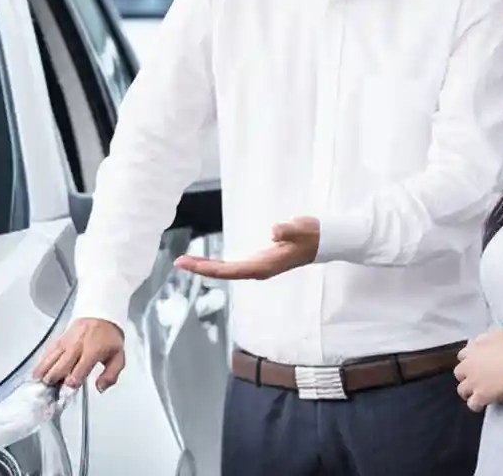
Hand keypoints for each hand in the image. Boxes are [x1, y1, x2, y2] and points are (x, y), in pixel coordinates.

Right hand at [32, 318, 124, 392]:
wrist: (102, 316)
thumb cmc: (109, 339)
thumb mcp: (118, 358)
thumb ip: (111, 376)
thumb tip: (100, 388)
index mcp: (93, 351)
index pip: (80, 368)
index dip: (73, 380)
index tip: (68, 388)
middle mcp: (78, 345)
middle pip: (62, 363)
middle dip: (54, 377)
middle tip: (48, 389)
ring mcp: (67, 341)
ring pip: (53, 356)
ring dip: (44, 369)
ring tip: (38, 381)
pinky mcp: (60, 338)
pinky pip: (49, 350)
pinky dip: (42, 360)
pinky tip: (37, 370)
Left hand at [174, 216, 319, 279]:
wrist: (324, 241)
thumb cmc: (311, 234)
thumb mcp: (302, 229)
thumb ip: (288, 230)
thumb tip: (274, 232)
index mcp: (264, 266)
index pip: (229, 270)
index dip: (208, 268)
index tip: (189, 264)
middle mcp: (258, 270)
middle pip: (223, 273)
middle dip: (200, 268)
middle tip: (178, 262)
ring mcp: (257, 267)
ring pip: (226, 271)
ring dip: (206, 267)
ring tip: (185, 262)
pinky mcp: (258, 262)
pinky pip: (232, 266)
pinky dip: (216, 264)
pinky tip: (205, 261)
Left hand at [454, 330, 502, 411]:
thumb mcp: (498, 334)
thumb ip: (487, 337)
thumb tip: (484, 339)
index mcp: (472, 351)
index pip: (462, 356)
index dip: (468, 360)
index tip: (475, 364)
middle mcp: (468, 366)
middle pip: (459, 373)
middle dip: (465, 376)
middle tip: (475, 379)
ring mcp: (473, 382)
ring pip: (462, 390)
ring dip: (468, 392)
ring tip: (475, 394)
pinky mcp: (480, 396)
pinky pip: (472, 404)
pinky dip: (476, 405)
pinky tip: (481, 406)